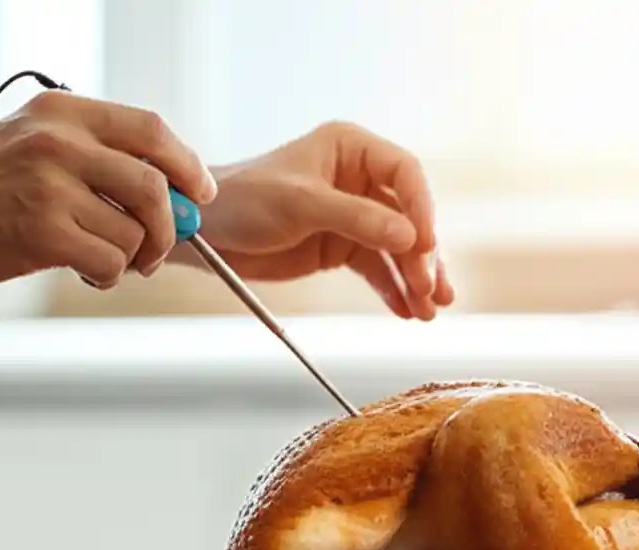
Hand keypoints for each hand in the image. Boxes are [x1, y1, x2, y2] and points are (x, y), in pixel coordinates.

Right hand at [0, 90, 215, 289]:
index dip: (186, 164)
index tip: (200, 194)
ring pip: (134, 232)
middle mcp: (57, 141)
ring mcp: (48, 186)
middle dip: (169, 226)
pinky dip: (108, 276)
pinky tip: (84, 273)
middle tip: (157, 249)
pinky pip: (110, 262)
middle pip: (154, 186)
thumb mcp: (34, 145)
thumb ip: (97, 157)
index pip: (150, 129)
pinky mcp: (41, 232)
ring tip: (105, 262)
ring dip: (132, 259)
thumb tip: (178, 195)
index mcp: (62, 112)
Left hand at [188, 122, 454, 319]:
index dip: (421, 209)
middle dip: (422, 256)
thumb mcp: (300, 204)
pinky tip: (407, 311)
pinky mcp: (342, 247)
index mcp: (351, 149)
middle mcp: (358, 179)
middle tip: (431, 290)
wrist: (207, 232)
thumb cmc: (244, 199)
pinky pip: (377, 269)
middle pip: (408, 216)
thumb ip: (357, 219)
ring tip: (429, 311)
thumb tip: (410, 238)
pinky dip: (392, 290)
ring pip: (397, 247)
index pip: (405, 174)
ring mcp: (354, 215)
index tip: (425, 246)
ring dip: (414, 279)